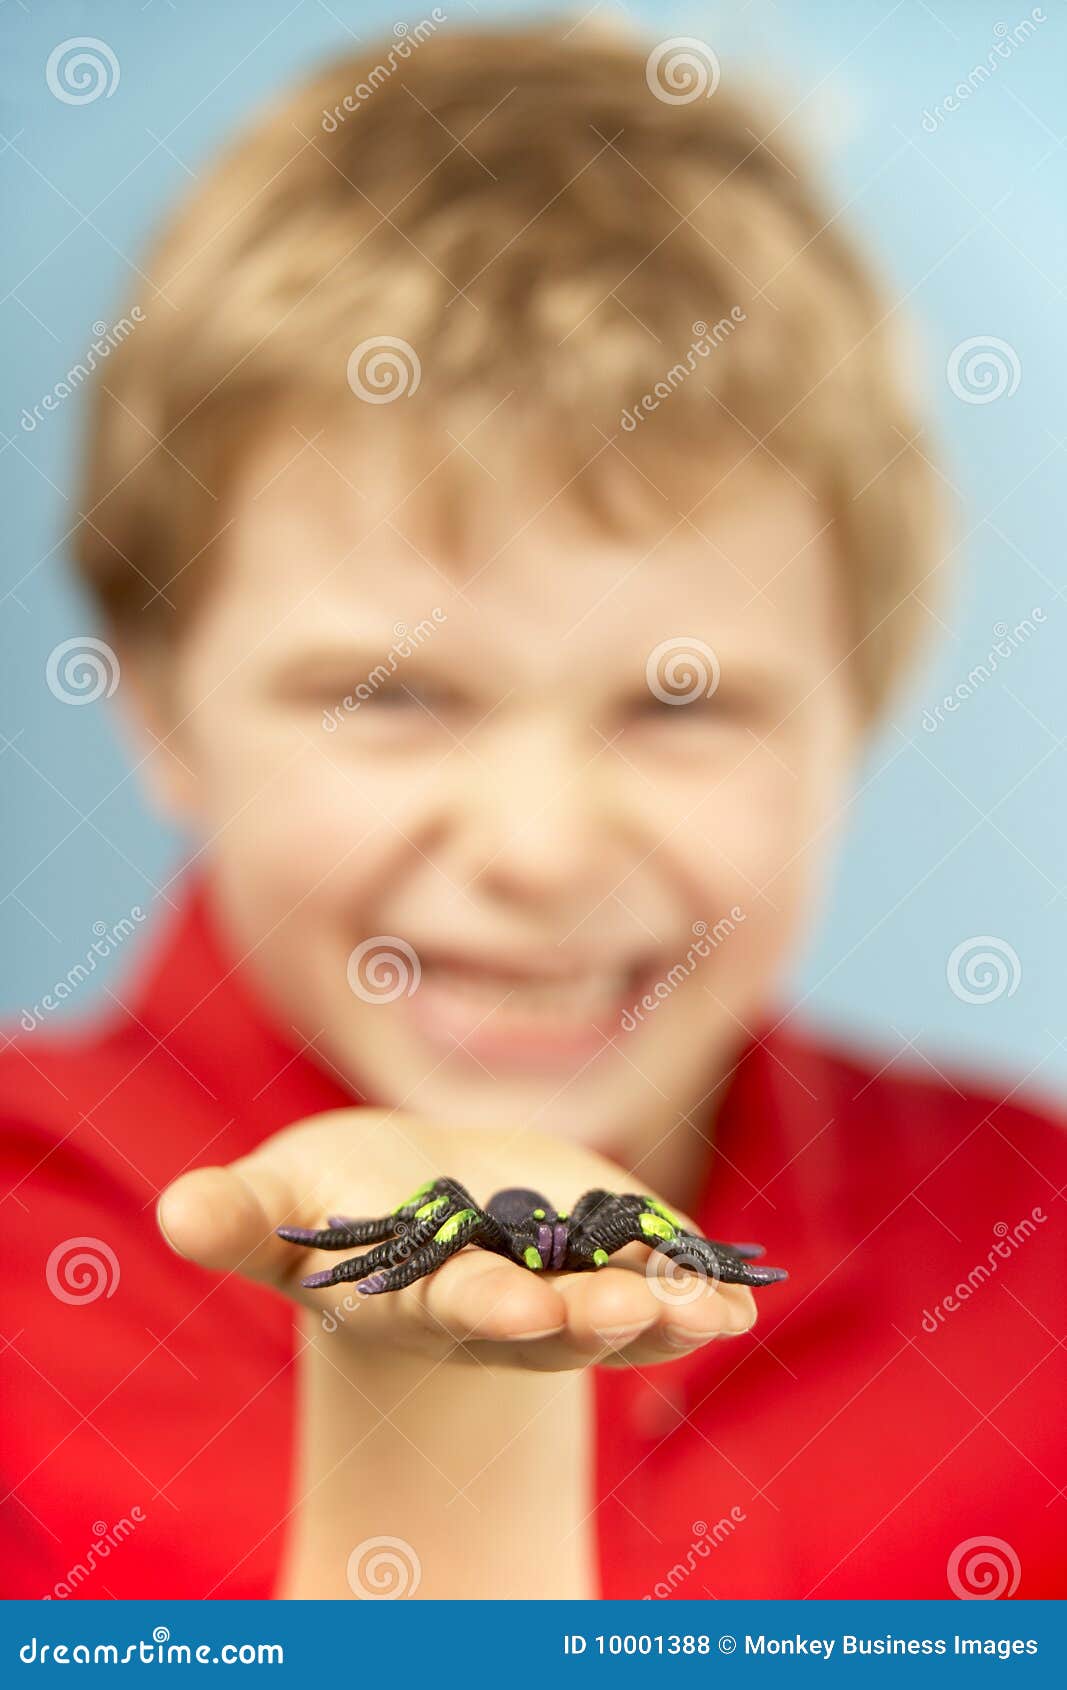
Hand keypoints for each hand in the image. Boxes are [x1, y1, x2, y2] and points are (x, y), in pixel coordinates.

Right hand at [157, 1107, 759, 1371]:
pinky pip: (657, 1276)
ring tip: (714, 1313)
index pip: (446, 1301)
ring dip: (663, 1314)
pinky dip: (696, 1293)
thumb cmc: (324, 1203)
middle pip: (544, 1316)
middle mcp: (493, 1303)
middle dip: (585, 1313)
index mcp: (410, 1291)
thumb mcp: (270, 1207)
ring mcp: (556, 1282)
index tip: (512, 1299)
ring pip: (614, 1309)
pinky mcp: (603, 1249)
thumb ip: (231, 1218)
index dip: (479, 1299)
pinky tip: (738, 1299)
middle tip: (629, 1306)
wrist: (403, 1201)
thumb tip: (170, 1212)